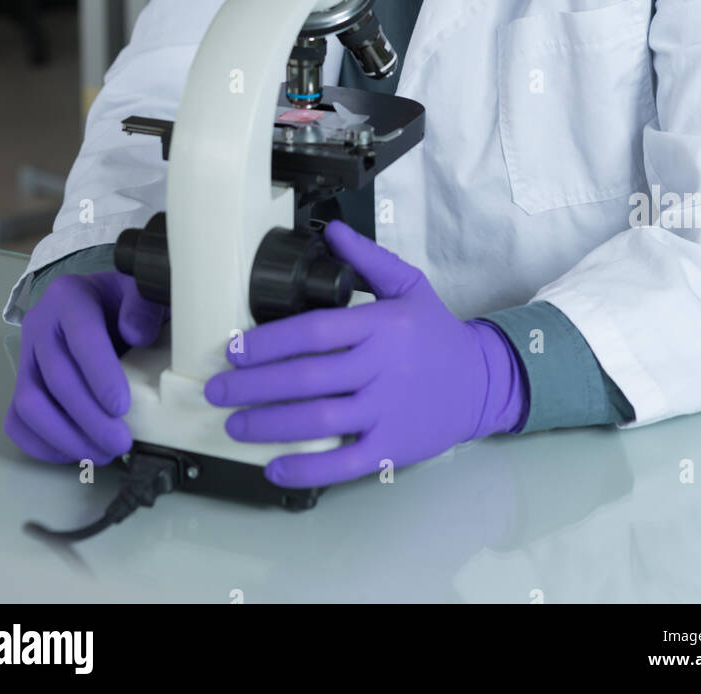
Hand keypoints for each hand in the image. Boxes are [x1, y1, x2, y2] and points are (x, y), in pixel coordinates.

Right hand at [4, 270, 169, 463]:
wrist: (96, 302)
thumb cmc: (120, 300)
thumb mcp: (139, 291)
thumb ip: (143, 307)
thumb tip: (137, 334)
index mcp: (70, 296)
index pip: (81, 337)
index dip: (100, 375)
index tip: (121, 408)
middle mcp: (40, 324)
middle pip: (56, 378)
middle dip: (89, 418)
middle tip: (119, 443)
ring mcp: (26, 355)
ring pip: (30, 404)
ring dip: (65, 437)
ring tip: (100, 453)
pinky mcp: (21, 382)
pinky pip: (17, 420)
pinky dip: (42, 443)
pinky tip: (75, 452)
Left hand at [204, 219, 523, 487]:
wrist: (481, 380)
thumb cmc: (437, 333)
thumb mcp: (408, 285)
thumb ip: (367, 259)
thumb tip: (332, 231)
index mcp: (381, 325)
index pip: (314, 332)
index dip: (269, 342)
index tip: (235, 349)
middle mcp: (381, 367)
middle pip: (307, 378)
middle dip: (254, 386)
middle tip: (219, 389)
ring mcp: (387, 410)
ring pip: (319, 420)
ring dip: (270, 424)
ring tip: (235, 424)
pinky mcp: (392, 446)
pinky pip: (344, 462)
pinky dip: (307, 468)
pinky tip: (275, 468)